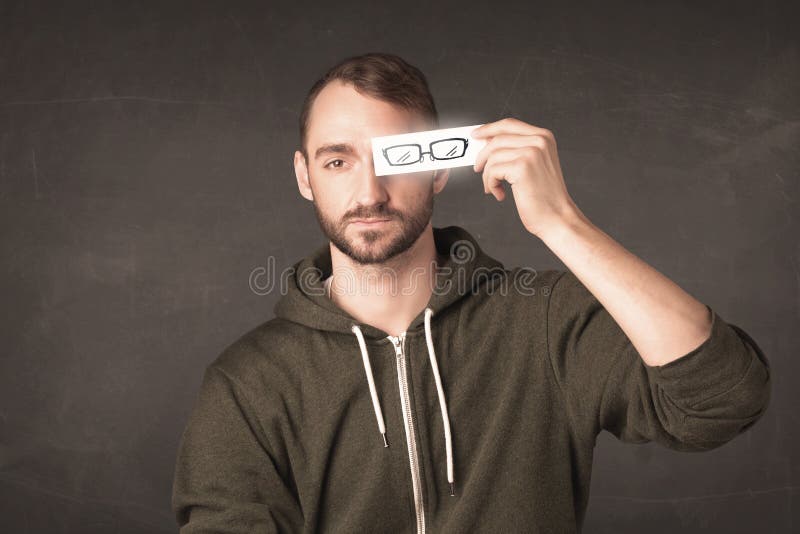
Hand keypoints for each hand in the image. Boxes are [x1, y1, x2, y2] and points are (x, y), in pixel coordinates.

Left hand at [472, 117, 579, 237]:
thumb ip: (515, 150)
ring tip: (494, 188)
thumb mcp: (534, 165)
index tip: (476, 135)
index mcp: (544, 137)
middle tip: (478, 169)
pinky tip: (500, 194)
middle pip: (497, 139)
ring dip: (488, 175)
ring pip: (492, 156)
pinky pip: (493, 171)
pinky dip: (491, 184)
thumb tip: (487, 143)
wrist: (557, 217)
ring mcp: (531, 152)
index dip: (489, 129)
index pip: (510, 124)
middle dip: (482, 156)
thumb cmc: (544, 197)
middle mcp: (539, 141)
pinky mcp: (522, 167)